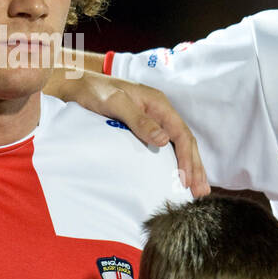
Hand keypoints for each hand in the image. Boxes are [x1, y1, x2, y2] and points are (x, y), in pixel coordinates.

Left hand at [60, 70, 209, 196]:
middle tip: (200, 192)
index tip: (187, 180)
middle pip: (185, 141)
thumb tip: (163, 140)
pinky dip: (174, 162)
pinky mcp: (142, 128)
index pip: (181, 133)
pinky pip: (165, 146)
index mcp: (158, 104)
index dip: (187, 158)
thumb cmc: (95, 91)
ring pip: (177, 145)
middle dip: (195, 167)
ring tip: (196, 189)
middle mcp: (159, 112)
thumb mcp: (116, 103)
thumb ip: (139, 120)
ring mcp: (152, 120)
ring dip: (189, 166)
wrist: (76, 86)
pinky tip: (176, 176)